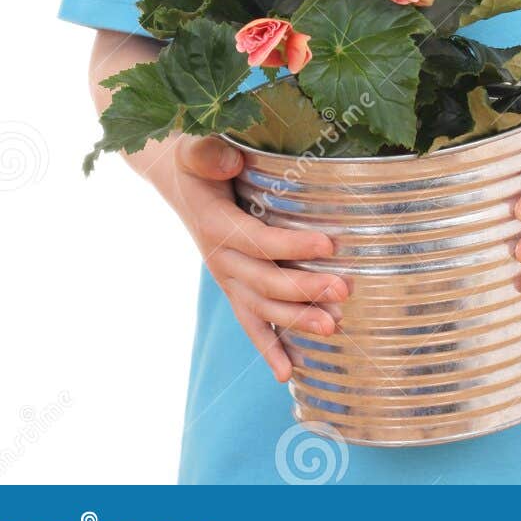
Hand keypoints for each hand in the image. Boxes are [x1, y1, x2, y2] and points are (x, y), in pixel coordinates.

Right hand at [160, 134, 348, 382]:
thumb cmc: (196, 159)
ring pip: (262, 309)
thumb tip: (232, 161)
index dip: (292, 246)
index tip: (329, 245)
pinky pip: (251, 323)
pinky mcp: (234, 286)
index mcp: (215, 224)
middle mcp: (220, 259)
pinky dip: (268, 348)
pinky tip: (288, 373)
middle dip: (305, 290)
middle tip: (344, 290)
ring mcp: (228, 277)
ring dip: (297, 322)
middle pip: (266, 282)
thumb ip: (208, 152)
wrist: (176, 177)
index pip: (259, 242)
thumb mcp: (195, 148)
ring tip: (333, 328)